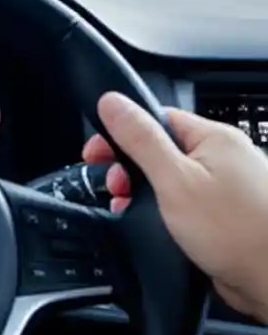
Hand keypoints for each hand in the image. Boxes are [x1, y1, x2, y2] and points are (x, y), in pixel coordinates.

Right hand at [82, 92, 267, 322]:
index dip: (120, 133)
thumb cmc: (237, 231)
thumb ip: (141, 139)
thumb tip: (113, 102)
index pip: (156, 118)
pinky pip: (183, 203)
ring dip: (144, 194)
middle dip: (130, 168)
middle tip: (117, 189)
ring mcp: (225, 188)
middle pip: (160, 149)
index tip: (96, 154)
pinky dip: (164, 212)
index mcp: (215, 138)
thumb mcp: (175, 180)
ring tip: (134, 210)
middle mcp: (224, 159)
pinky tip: (157, 227)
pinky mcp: (223, 216)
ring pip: (170, 179)